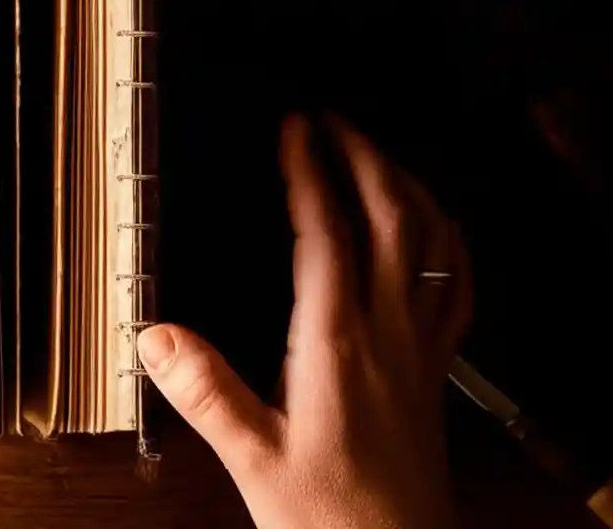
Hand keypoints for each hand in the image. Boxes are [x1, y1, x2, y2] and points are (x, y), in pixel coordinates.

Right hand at [137, 114, 470, 528]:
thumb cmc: (332, 519)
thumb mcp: (254, 461)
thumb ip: (206, 393)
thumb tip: (156, 335)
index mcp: (338, 345)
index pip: (326, 234)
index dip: (311, 172)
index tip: (295, 128)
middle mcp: (391, 334)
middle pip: (395, 218)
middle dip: (366, 157)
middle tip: (334, 122)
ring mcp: (423, 349)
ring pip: (434, 242)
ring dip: (409, 186)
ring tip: (378, 157)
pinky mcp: (437, 371)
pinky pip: (457, 285)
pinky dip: (447, 240)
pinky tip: (435, 231)